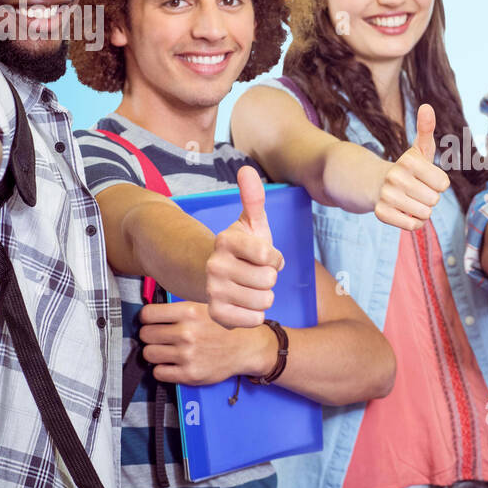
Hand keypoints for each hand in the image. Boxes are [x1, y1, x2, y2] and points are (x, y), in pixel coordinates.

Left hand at [138, 300, 274, 385]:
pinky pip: (158, 373)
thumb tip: (149, 315)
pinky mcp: (190, 374)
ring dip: (155, 353)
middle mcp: (187, 332)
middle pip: (145, 335)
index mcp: (189, 312)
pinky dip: (163, 369)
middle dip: (151, 336)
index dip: (148, 319)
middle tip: (161, 337)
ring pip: (149, 354)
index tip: (152, 322)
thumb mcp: (204, 307)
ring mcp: (188, 355)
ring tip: (167, 350)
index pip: (147, 315)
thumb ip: (178, 310)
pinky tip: (173, 363)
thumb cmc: (223, 327)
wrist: (246, 347)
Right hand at [206, 165, 284, 328]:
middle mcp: (215, 265)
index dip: (274, 259)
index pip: (269, 256)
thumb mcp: (251, 223)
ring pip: (265, 300)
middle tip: (256, 274)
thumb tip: (247, 169)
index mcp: (226, 240)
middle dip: (270, 278)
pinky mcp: (215, 313)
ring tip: (251, 288)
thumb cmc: (242, 249)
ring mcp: (212, 290)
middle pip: (269, 280)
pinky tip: (245, 304)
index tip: (265, 256)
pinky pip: (255, 319)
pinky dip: (256, 314)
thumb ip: (253, 198)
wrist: (214, 276)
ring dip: (264, 296)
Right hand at [374, 103, 451, 229]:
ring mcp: (387, 196)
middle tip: (416, 190)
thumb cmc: (406, 168)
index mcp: (409, 161)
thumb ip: (426, 129)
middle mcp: (396, 177)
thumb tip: (427, 106)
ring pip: (425, 214)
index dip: (437, 183)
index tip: (425, 177)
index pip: (443, 184)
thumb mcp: (418, 149)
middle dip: (429, 197)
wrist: (374, 183)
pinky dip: (413, 222)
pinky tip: (404, 211)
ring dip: (422, 210)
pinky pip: (412, 226)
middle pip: (435, 200)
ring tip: (410, 200)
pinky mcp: (381, 213)